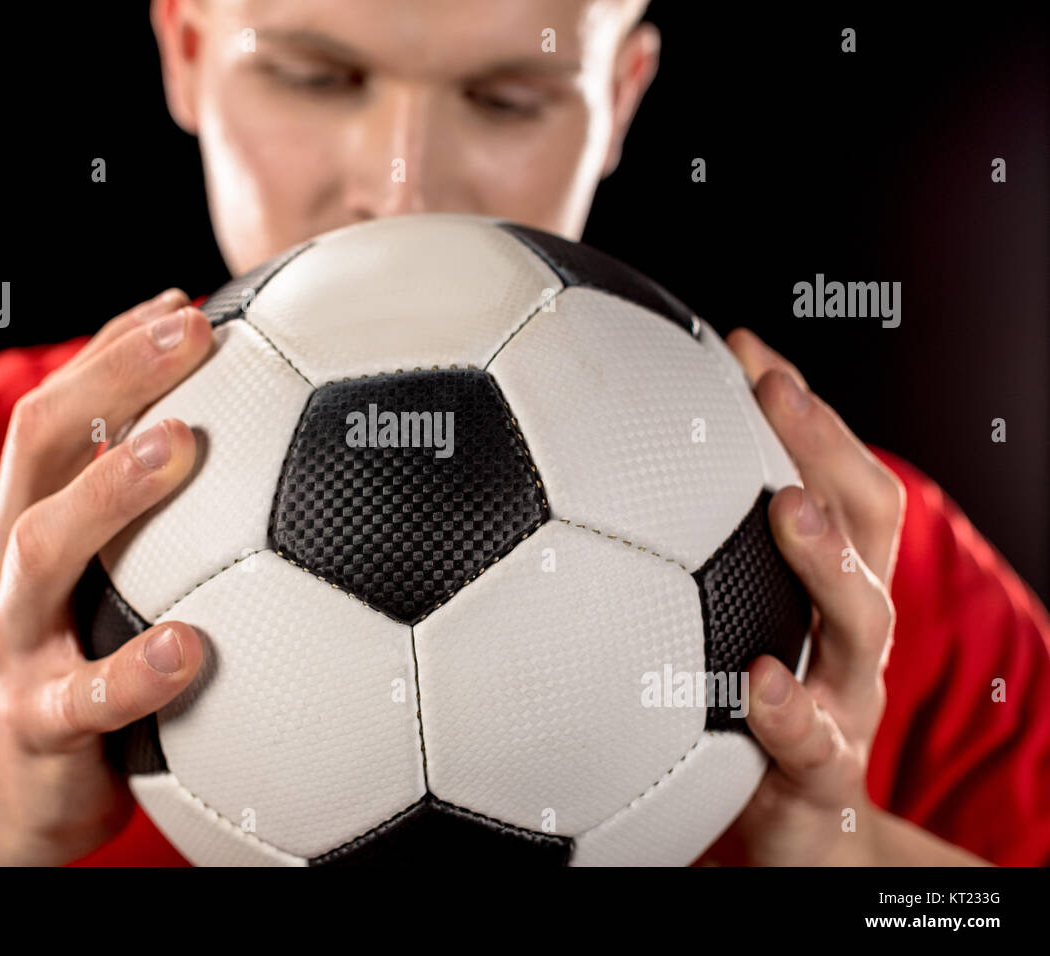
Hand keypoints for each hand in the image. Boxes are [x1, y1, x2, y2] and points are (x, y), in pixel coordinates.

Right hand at [0, 289, 211, 863]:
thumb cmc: (72, 663)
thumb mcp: (92, 584)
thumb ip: (143, 525)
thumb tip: (249, 455)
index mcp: (28, 521)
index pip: (60, 410)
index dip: (115, 349)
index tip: (189, 303)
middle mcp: (9, 566)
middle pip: (41, 444)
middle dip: (113, 376)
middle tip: (196, 331)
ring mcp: (14, 643)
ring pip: (43, 550)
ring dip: (110, 489)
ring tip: (182, 445)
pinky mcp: (38, 723)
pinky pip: (86, 696)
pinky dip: (135, 669)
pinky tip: (193, 646)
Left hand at [701, 329, 983, 864]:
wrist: (785, 830)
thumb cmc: (738, 708)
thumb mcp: (724, 626)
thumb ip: (689, 555)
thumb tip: (602, 462)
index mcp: (824, 583)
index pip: (835, 478)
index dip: (803, 412)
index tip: (743, 348)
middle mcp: (847, 627)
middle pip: (867, 521)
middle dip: (824, 446)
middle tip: (773, 389)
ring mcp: (846, 697)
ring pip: (863, 619)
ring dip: (826, 556)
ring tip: (786, 507)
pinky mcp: (824, 773)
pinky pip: (817, 743)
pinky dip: (790, 712)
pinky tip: (757, 684)